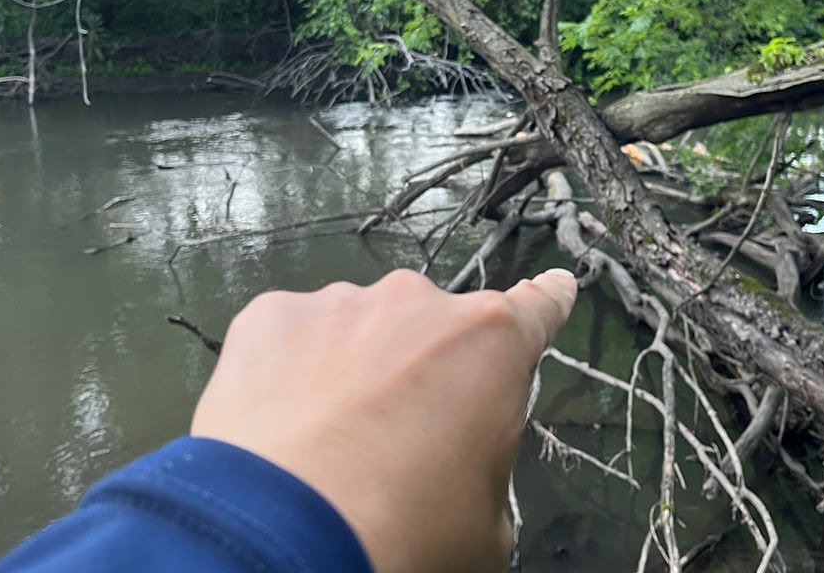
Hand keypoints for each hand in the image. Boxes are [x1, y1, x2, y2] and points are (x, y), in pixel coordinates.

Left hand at [191, 268, 577, 572]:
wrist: (286, 532)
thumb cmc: (408, 529)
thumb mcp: (487, 523)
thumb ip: (487, 466)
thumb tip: (462, 475)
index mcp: (493, 342)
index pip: (539, 306)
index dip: (546, 303)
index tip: (551, 292)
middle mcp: (420, 303)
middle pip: (435, 327)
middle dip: (425, 369)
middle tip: (401, 438)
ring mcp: (341, 303)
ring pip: (361, 329)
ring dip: (356, 369)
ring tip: (330, 441)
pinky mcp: (272, 315)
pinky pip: (295, 338)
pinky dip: (292, 372)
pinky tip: (282, 426)